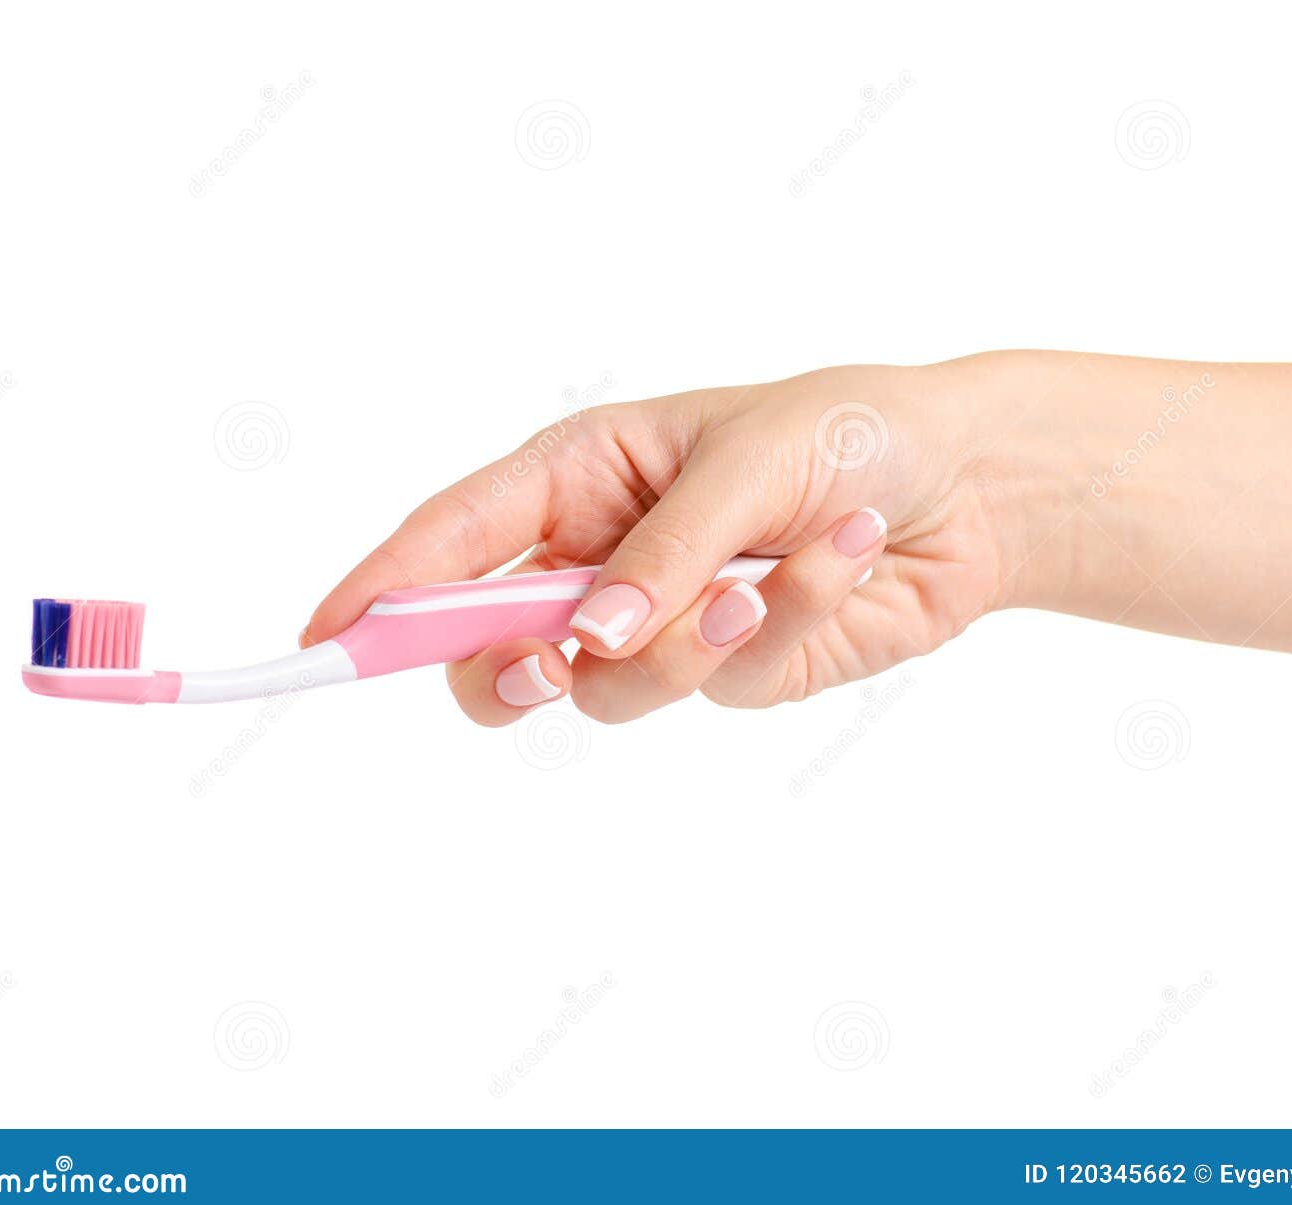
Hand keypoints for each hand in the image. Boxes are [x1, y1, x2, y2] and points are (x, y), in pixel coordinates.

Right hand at [302, 361, 1008, 723]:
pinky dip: (781, 621)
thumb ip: (660, 557)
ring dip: (683, 642)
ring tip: (761, 579)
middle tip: (541, 665)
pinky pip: (720, 680)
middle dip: (507, 667)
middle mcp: (606, 556)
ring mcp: (664, 621)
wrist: (967, 483)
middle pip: (498, 649)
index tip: (324, 642)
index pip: (457, 538)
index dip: (384, 589)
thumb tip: (583, 641)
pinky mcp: (733, 668)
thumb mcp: (745, 462)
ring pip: (608, 686)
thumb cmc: (845, 430)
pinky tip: (841, 557)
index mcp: (582, 474)